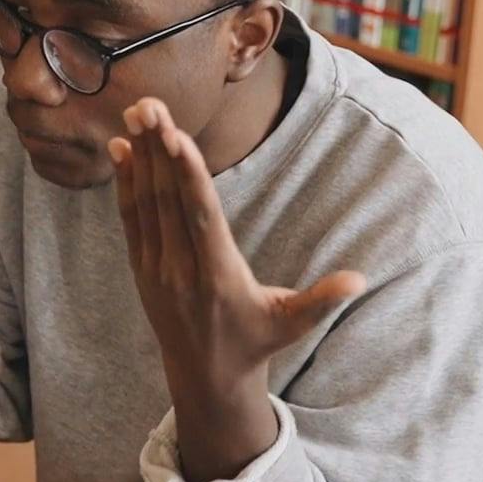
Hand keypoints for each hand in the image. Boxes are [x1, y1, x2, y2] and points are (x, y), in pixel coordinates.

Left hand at [110, 98, 364, 481]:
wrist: (205, 378)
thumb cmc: (256, 343)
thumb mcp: (292, 323)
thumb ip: (322, 299)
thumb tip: (360, 280)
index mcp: (218, 276)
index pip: (200, 217)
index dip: (187, 175)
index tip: (175, 137)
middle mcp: (180, 269)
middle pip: (167, 199)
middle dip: (159, 149)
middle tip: (150, 104)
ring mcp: (156, 267)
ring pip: (145, 203)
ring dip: (140, 156)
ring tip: (137, 113)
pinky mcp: (141, 267)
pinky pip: (131, 218)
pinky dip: (126, 182)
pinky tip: (122, 149)